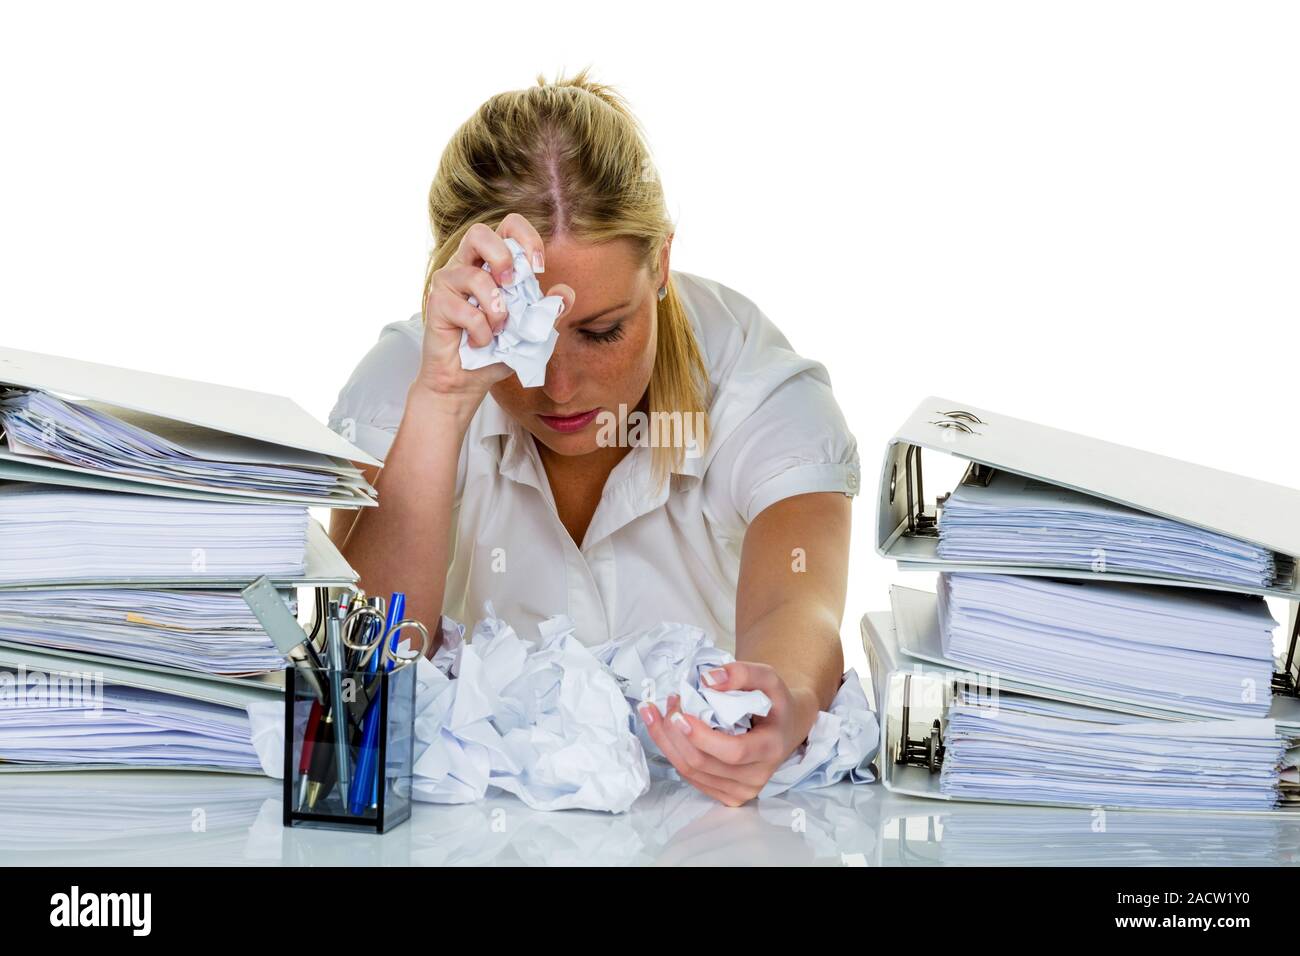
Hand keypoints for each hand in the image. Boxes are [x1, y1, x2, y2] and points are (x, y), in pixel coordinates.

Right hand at [416, 213, 575, 406]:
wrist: (466, 382)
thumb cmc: (496, 352)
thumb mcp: (531, 331)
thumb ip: (548, 311)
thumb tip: (566, 293)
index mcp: (491, 264)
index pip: (507, 226)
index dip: (526, 237)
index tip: (538, 266)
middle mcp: (466, 266)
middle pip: (479, 232)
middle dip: (503, 257)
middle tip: (512, 285)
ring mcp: (448, 283)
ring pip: (475, 276)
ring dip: (497, 310)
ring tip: (499, 331)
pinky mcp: (436, 304)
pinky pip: (467, 311)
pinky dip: (482, 333)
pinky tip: (480, 344)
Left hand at [637, 661, 820, 806]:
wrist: (784, 728)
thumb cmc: (775, 703)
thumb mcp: (768, 678)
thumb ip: (741, 673)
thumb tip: (707, 681)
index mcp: (770, 749)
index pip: (733, 751)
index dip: (702, 737)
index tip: (679, 715)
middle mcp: (756, 777)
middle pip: (703, 762)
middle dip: (675, 733)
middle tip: (669, 703)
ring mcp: (740, 791)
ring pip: (690, 772)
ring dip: (667, 741)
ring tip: (660, 713)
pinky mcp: (726, 795)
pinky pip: (690, 777)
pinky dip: (672, 752)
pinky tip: (666, 731)